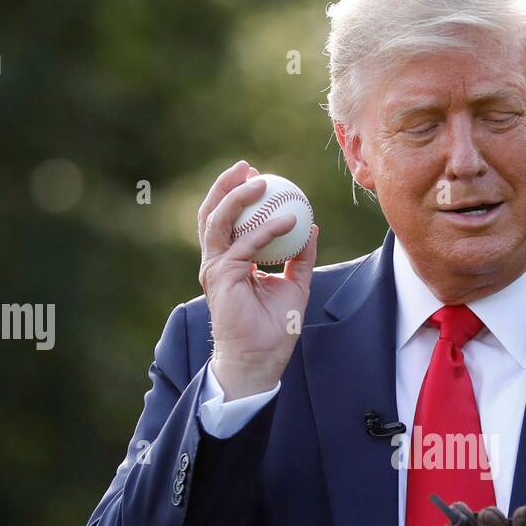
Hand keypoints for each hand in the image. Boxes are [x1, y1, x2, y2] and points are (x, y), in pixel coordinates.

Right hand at [197, 160, 318, 399]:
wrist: (261, 359)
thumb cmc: (274, 328)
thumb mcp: (295, 285)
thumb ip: (300, 257)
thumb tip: (311, 227)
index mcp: (229, 262)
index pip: (227, 221)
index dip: (237, 195)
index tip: (258, 176)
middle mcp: (216, 262)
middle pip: (213, 213)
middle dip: (226, 185)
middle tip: (248, 166)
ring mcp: (215, 268)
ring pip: (218, 221)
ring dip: (237, 196)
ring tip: (259, 179)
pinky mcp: (220, 277)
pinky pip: (245, 245)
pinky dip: (266, 229)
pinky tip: (287, 220)